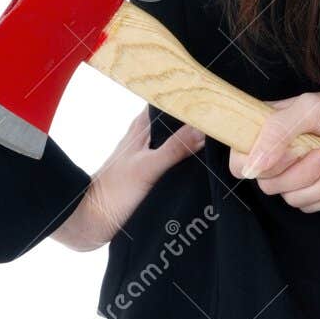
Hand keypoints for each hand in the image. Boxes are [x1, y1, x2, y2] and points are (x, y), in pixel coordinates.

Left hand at [51, 107, 204, 251]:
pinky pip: (175, 159)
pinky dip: (188, 159)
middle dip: (197, 119)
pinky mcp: (151, 173)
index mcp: (142, 127)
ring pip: (176, 139)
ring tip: (219, 140)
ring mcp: (149, 154)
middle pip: (176, 120)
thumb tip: (203, 129)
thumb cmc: (114, 191)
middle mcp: (146, 136)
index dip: (188, 97)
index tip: (214, 98)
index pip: (167, 100)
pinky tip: (204, 164)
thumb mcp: (147, 168)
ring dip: (194, 140)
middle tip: (225, 119)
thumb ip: (174, 148)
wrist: (95, 221)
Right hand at [228, 88, 319, 214]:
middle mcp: (276, 156)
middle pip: (268, 185)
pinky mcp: (315, 193)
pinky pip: (312, 207)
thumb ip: (276, 132)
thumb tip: (252, 165)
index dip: (257, 166)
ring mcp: (295, 177)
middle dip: (304, 171)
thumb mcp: (308, 109)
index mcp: (265, 132)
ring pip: (292, 199)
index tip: (288, 153)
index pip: (238, 162)